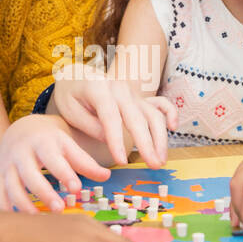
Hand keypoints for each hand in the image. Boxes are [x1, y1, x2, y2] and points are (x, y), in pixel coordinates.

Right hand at [0, 114, 110, 213]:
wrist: (21, 130)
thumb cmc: (50, 141)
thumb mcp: (67, 145)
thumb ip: (85, 162)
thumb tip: (106, 176)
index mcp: (42, 142)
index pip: (53, 158)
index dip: (64, 173)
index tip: (77, 188)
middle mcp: (22, 153)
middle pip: (30, 174)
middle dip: (43, 192)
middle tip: (59, 209)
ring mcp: (8, 165)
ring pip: (12, 186)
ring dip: (24, 203)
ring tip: (39, 219)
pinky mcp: (0, 177)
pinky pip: (0, 194)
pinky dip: (7, 208)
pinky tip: (18, 221)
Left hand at [53, 69, 176, 166]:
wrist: (78, 76)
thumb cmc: (71, 95)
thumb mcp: (69, 110)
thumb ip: (89, 125)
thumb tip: (107, 139)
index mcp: (99, 89)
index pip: (111, 117)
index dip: (117, 140)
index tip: (121, 161)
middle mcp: (120, 89)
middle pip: (137, 118)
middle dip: (147, 143)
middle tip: (154, 165)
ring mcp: (133, 93)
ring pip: (153, 114)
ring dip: (160, 138)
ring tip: (160, 160)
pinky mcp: (140, 99)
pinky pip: (161, 104)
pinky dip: (170, 113)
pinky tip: (173, 127)